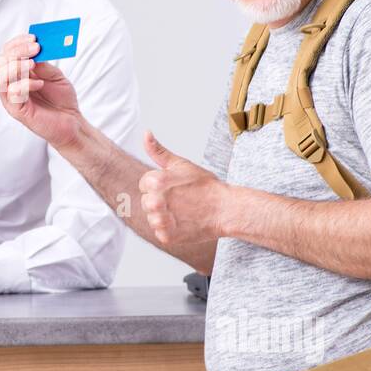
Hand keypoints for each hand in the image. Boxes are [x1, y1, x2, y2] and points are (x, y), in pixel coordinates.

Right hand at [0, 34, 83, 148]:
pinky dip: (24, 85)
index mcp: (17, 74)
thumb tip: (35, 51)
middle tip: (35, 48)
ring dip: (15, 67)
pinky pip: (11, 94)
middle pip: (0, 63)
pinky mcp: (17, 111)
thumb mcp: (55, 75)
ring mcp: (11, 99)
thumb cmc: (62, 99)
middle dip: (16, 52)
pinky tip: (39, 84)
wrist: (72, 122)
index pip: (6, 54)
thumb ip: (44, 64)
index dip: (17, 43)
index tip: (33, 37)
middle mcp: (10, 85)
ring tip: (33, 64)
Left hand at [137, 131, 226, 249]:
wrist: (226, 209)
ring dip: (163, 216)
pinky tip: (183, 223)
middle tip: (180, 200)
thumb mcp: (181, 163)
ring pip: (151, 218)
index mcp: (156, 181)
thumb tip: (146, 133)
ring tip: (182, 212)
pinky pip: (159, 233)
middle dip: (159, 201)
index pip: (143, 184)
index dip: (158, 185)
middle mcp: (156, 201)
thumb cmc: (205, 185)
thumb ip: (158, 151)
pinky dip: (170, 230)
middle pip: (145, 202)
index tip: (174, 187)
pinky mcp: (168, 237)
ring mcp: (162, 220)